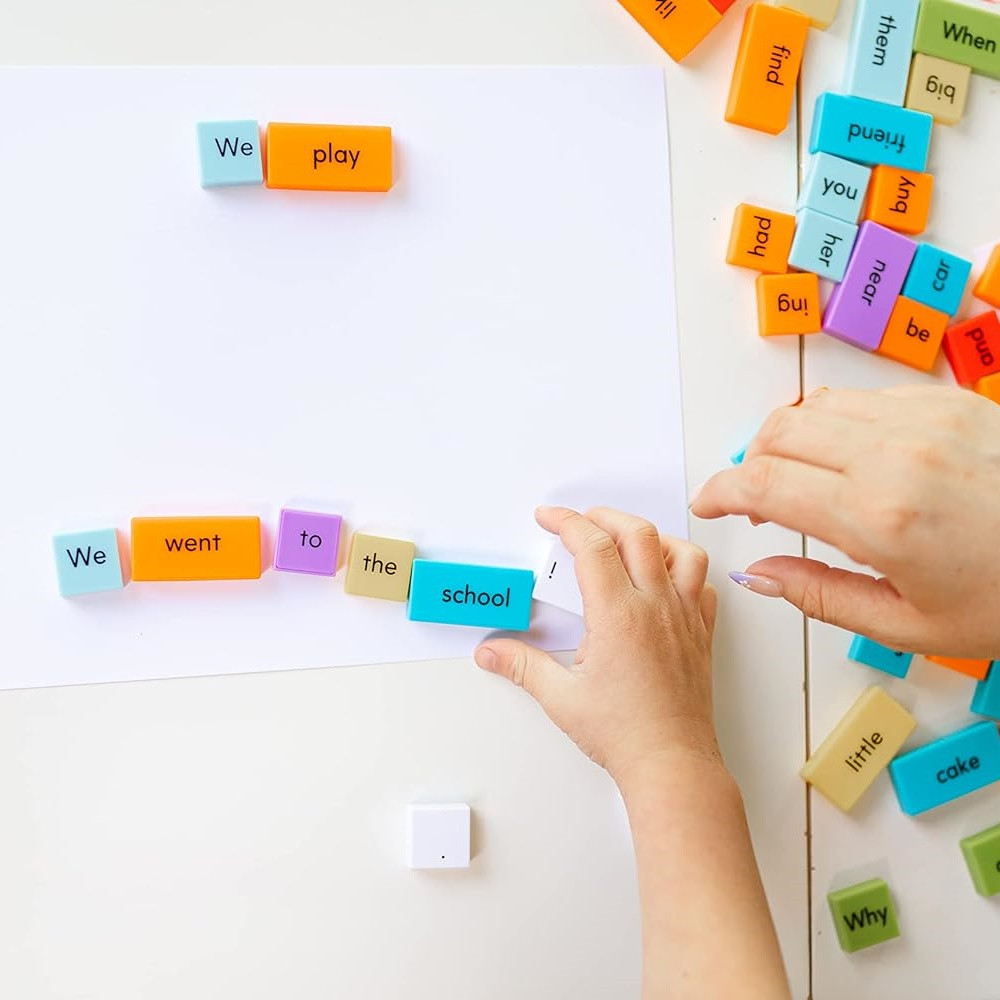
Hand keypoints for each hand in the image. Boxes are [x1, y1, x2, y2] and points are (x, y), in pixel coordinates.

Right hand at [474, 506, 718, 785]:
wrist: (672, 763)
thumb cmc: (625, 734)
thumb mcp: (561, 697)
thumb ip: (521, 666)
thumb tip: (492, 652)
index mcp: (619, 615)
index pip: (592, 545)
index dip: (566, 521)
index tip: (549, 517)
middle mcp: (655, 607)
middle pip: (637, 533)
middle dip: (605, 516)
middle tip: (581, 520)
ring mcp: (683, 618)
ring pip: (681, 551)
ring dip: (652, 536)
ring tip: (628, 541)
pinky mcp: (700, 634)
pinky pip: (703, 585)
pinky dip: (686, 570)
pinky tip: (667, 580)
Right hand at [691, 385, 999, 657]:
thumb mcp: (909, 626)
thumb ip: (818, 596)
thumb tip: (758, 574)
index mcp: (881, 517)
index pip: (763, 483)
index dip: (720, 491)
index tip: (707, 504)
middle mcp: (897, 454)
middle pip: (779, 432)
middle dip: (749, 465)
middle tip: (754, 503)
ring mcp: (926, 419)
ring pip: (816, 407)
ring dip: (789, 441)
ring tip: (801, 482)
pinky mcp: (949, 404)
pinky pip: (863, 399)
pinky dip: (836, 426)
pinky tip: (850, 463)